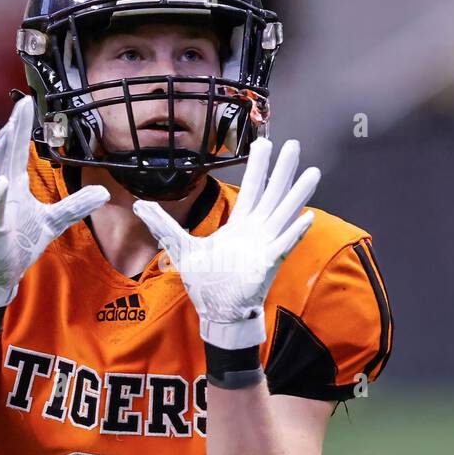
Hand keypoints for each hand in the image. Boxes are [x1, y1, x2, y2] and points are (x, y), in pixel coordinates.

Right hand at [0, 96, 109, 307]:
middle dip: (14, 129)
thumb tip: (103, 192)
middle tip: (21, 104)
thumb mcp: (55, 221)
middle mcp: (4, 191)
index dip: (23, 129)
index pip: (19, 152)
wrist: (0, 269)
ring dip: (3, 152)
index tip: (28, 104)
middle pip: (8, 154)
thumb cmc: (20, 240)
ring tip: (9, 129)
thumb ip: (76, 205)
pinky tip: (4, 182)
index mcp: (16, 186)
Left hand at [132, 138, 318, 347]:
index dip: (258, 166)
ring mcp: (265, 244)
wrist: (217, 311)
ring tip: (313, 172)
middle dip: (282, 169)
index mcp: (239, 224)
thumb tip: (140, 205)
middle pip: (272, 193)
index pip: (251, 188)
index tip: (264, 143)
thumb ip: (164, 224)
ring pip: (284, 213)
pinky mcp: (268, 262)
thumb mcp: (181, 247)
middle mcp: (256, 229)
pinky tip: (307, 216)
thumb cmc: (206, 281)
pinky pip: (285, 243)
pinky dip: (295, 230)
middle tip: (294, 145)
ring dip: (298, 193)